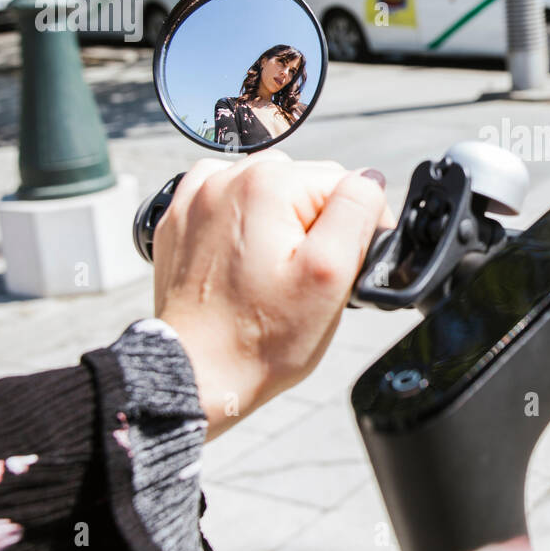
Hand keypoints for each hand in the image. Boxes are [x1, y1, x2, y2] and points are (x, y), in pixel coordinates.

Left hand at [151, 151, 389, 439]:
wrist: (196, 372)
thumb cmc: (261, 337)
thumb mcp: (331, 273)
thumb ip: (357, 211)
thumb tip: (368, 181)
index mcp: (269, 184)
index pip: (346, 183)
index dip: (360, 225)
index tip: (348, 267)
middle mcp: (227, 177)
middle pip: (307, 184)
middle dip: (318, 223)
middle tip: (308, 276)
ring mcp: (198, 197)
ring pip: (271, 190)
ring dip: (283, 221)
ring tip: (275, 270)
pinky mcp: (181, 218)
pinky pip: (230, 200)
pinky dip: (245, 220)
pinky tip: (246, 255)